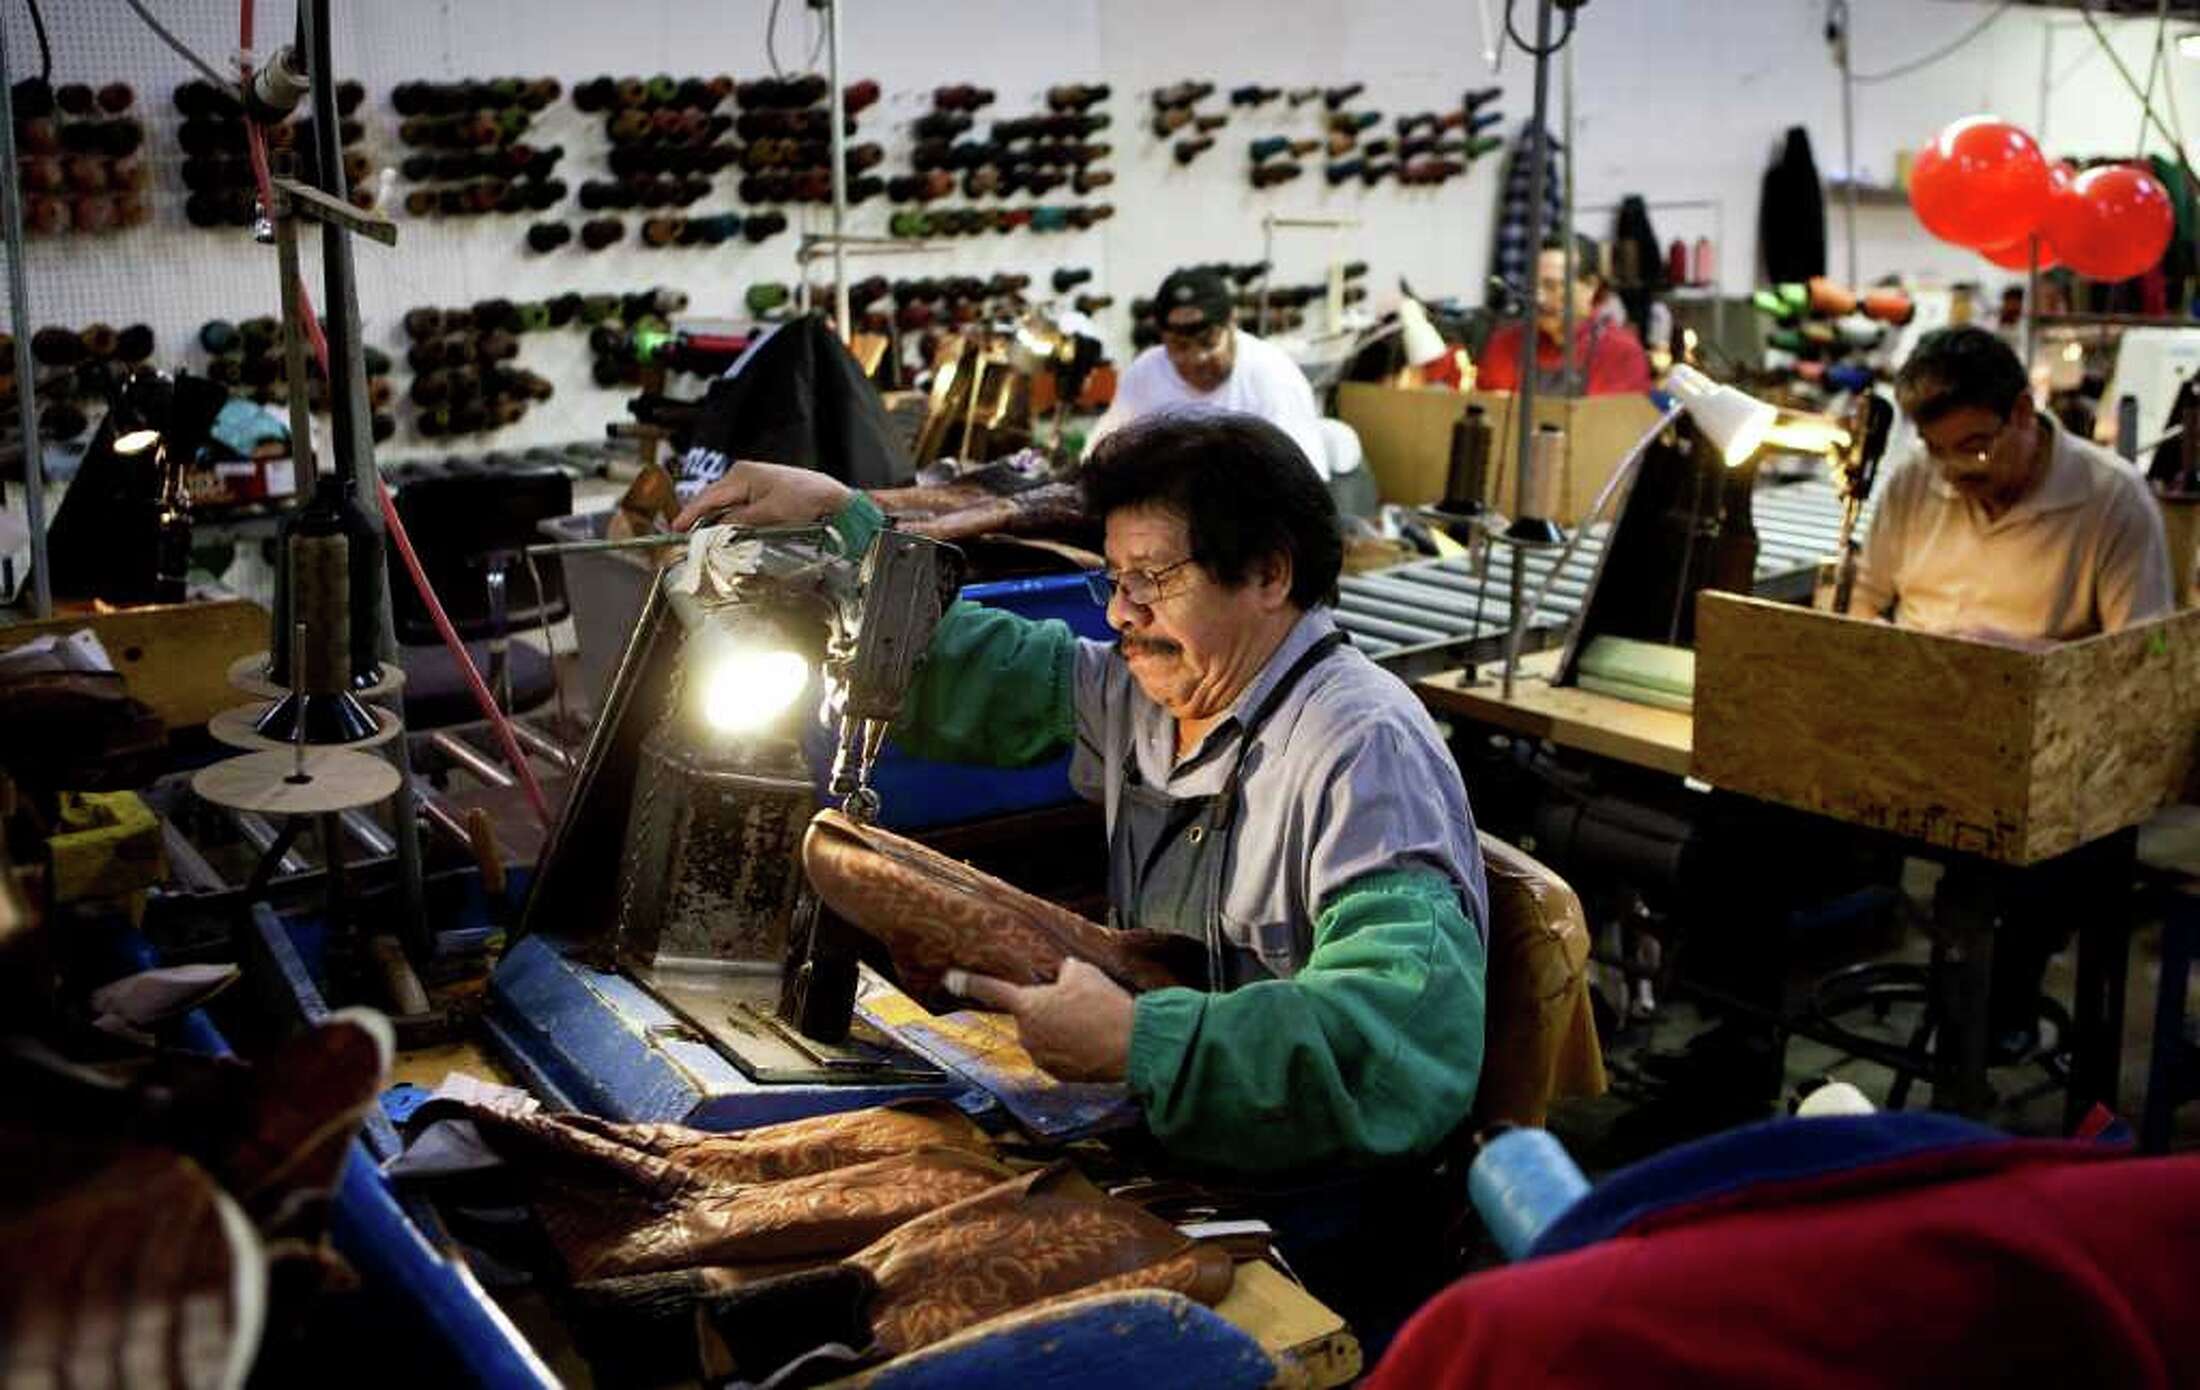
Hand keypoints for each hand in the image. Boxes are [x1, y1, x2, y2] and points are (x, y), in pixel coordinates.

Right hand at [671, 460, 853, 531]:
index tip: (675, 529)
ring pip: (722, 501)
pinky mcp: (757, 487)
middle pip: (712, 498)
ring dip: (712, 517)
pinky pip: (734, 502)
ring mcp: (749, 478)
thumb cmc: (803, 501)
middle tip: (682, 537)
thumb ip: (739, 521)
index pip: (708, 498)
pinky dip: (726, 514)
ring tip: (697, 535)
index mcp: (741, 475)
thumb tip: (716, 529)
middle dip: (698, 517)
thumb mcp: (768, 515)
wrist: (829, 496)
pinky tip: (721, 527)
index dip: (690, 515)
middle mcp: (741, 472)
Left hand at [943, 959, 1133, 1081]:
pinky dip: (1071, 1049)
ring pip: (1045, 1037)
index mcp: (1027, 1006)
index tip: (949, 978)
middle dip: (1047, 1010)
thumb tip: (1063, 974)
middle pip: (1029, 1017)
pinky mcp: (1058, 1075)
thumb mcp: (1084, 972)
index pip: (991, 990)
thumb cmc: (1104, 1004)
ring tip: (1091, 1025)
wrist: (1131, 1044)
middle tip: (1077, 1005)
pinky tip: (1092, 1043)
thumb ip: (1064, 972)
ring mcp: (1041, 1058)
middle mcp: (1027, 1035)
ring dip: (1060, 1031)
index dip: (968, 982)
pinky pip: (1058, 1056)